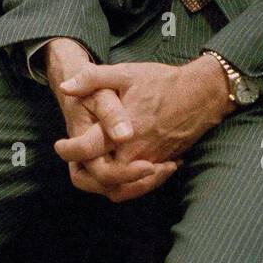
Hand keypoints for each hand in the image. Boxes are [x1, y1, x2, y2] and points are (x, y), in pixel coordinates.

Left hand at [54, 53, 232, 202]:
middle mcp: (136, 152)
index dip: (68, 151)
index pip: (86, 151)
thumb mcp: (125, 73)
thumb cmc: (162, 82)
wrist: (202, 94)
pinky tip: (118, 171)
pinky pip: (140, 187)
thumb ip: (93, 79)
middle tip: (74, 162)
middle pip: (101, 179)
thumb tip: (66, 87)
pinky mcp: (162, 165)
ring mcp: (151, 162)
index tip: (60, 145)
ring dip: (103, 185)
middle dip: (83, 175)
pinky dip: (126, 186)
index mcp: (122, 131)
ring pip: (121, 189)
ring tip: (92, 169)